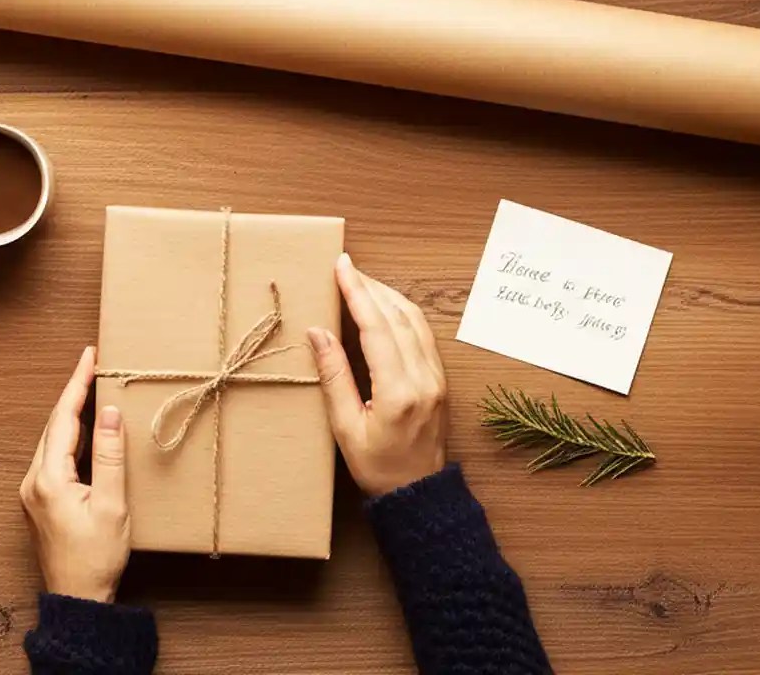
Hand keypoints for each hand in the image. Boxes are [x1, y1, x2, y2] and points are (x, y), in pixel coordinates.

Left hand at [20, 347, 130, 602]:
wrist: (77, 598)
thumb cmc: (96, 558)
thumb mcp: (112, 505)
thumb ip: (110, 456)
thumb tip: (109, 413)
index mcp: (49, 479)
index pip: (64, 418)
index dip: (77, 383)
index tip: (89, 355)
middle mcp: (33, 480)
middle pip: (54, 424)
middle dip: (74, 392)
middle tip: (94, 364)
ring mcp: (33, 490)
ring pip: (53, 439)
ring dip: (73, 413)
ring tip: (93, 387)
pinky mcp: (40, 499)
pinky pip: (54, 455)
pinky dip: (71, 435)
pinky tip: (87, 428)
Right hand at [307, 254, 447, 496]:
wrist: (420, 494)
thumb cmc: (378, 468)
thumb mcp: (346, 428)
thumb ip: (334, 376)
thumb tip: (318, 332)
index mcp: (398, 391)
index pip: (376, 328)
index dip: (357, 293)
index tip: (342, 267)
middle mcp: (424, 378)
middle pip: (399, 316)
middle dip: (372, 287)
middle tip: (347, 268)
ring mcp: (437, 378)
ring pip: (416, 321)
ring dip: (389, 296)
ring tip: (362, 282)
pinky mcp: (441, 380)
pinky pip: (423, 334)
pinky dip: (403, 313)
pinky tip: (386, 307)